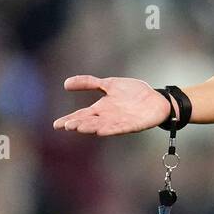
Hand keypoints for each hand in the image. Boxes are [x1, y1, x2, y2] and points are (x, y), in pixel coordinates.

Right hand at [52, 75, 172, 135]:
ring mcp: (119, 122)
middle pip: (90, 122)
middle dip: (79, 124)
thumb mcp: (109, 84)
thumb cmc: (133, 93)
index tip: (57, 124)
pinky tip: (102, 130)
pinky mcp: (133, 125)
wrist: (156, 99)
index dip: (69, 119)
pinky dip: (111, 129)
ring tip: (80, 127)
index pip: (81, 115)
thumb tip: (65, 83)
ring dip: (91, 127)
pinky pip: (120, 128)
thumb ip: (90, 83)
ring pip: (102, 126)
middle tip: (68, 125)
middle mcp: (107, 117)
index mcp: (101, 109)